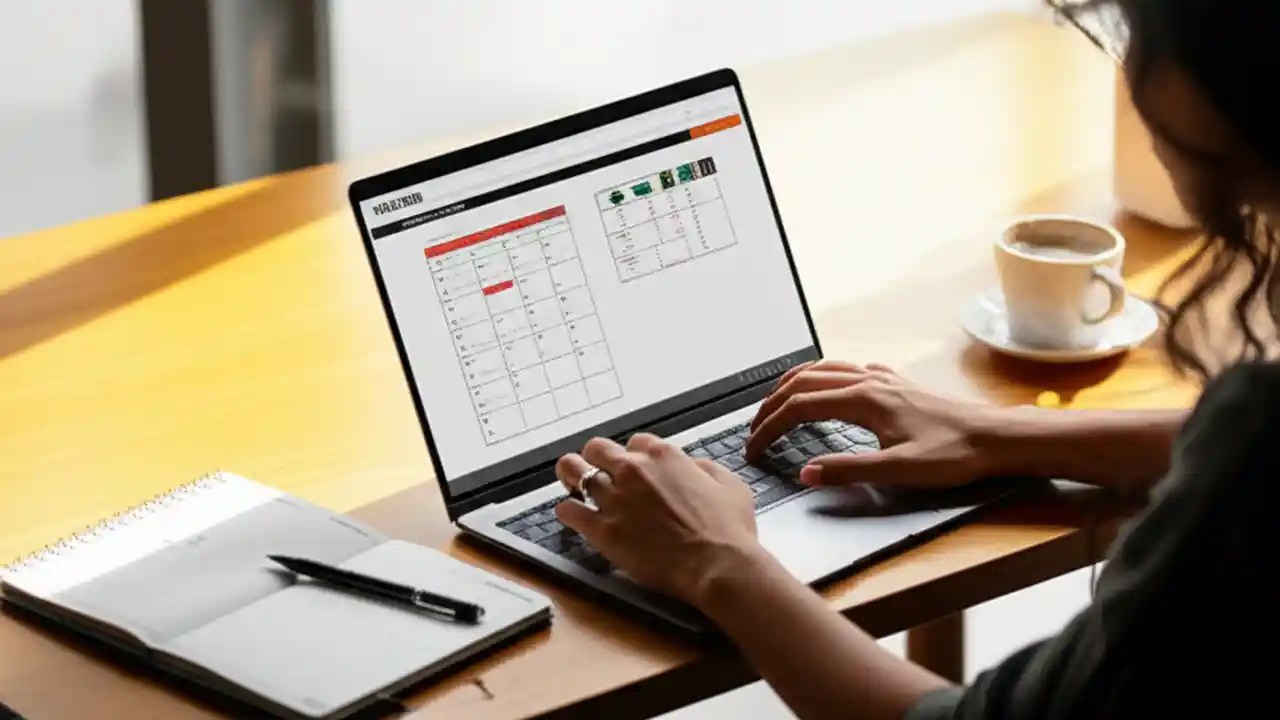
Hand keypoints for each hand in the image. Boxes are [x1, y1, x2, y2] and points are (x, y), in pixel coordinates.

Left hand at [554, 434, 764, 605]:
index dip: (634, 456)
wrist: (717, 565)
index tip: (635, 469)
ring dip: (571, 476)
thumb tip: (691, 467)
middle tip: (596, 471)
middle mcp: (633, 470)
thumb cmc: (728, 530)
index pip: (635, 442)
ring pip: (573, 472)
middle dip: (595, 458)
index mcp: (663, 455)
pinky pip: (568, 510)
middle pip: (596, 449)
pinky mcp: (601, 529)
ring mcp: (613, 499)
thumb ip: (704, 469)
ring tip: (572, 484)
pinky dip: (568, 510)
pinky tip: (572, 514)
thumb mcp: (729, 485)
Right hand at [745, 361, 1001, 488]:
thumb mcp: (899, 471)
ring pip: (822, 369)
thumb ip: (848, 471)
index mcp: (863, 400)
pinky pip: (846, 370)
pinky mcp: (895, 384)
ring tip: (774, 404)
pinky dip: (822, 376)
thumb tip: (806, 474)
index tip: (754, 450)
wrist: (996, 438)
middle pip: (803, 383)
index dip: (770, 428)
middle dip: (771, 406)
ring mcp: (882, 380)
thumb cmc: (954, 455)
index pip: (799, 408)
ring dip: (792, 384)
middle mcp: (868, 382)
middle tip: (754, 432)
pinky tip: (826, 389)